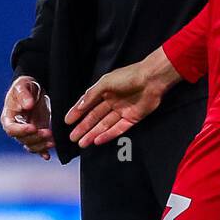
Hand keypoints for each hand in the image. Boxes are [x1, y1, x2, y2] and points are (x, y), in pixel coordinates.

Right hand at [0, 75, 53, 159]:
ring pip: (31, 145)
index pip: (11, 129)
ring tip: (52, 141)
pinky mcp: (36, 134)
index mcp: (8, 117)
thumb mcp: (23, 85)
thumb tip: (27, 105)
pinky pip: (37, 147)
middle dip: (36, 138)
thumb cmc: (24, 86)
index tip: (33, 127)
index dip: (21, 130)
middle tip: (48, 132)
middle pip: (22, 139)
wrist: (33, 89)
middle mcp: (16, 128)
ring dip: (41, 145)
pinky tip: (48, 155)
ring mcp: (27, 133)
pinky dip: (42, 152)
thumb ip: (24, 95)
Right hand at [64, 48, 180, 147]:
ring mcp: (122, 111)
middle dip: (83, 128)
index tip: (67, 122)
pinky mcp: (132, 118)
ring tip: (82, 143)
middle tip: (72, 138)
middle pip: (94, 117)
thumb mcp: (106, 82)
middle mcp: (112, 102)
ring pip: (104, 125)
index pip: (87, 104)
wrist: (152, 79)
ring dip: (93, 134)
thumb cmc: (129, 76)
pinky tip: (97, 140)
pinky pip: (118, 129)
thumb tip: (79, 107)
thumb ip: (92, 95)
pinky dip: (107, 135)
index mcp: (104, 91)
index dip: (77, 113)